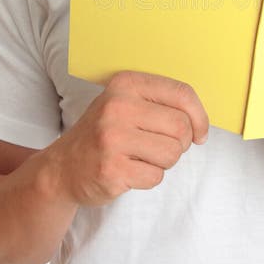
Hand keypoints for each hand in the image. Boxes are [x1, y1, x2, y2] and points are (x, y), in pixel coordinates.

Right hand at [49, 70, 208, 205]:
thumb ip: (161, 104)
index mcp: (126, 84)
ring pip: (172, 154)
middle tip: (160, 148)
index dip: (200, 117)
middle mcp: (117, 107)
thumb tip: (201, 123)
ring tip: (141, 158)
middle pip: (181, 127)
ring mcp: (112, 139)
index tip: (200, 133)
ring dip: (164, 162)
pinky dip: (148, 178)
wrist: (62, 168)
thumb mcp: (125, 104)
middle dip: (179, 144)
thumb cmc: (104, 134)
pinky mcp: (111, 169)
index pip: (181, 93)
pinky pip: (155, 177)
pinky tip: (128, 171)